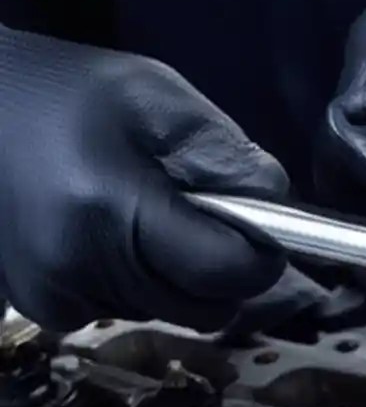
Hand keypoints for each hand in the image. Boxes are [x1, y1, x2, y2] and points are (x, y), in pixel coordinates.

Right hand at [0, 27, 288, 331]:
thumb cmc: (64, 92)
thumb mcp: (156, 96)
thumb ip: (229, 155)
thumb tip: (281, 207)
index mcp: (111, 215)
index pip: (226, 273)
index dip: (260, 256)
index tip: (265, 229)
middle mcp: (79, 272)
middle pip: (205, 307)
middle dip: (221, 269)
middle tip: (199, 213)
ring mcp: (55, 299)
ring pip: (171, 313)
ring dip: (177, 276)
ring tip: (140, 213)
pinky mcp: (41, 311)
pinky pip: (128, 312)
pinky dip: (137, 283)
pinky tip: (106, 233)